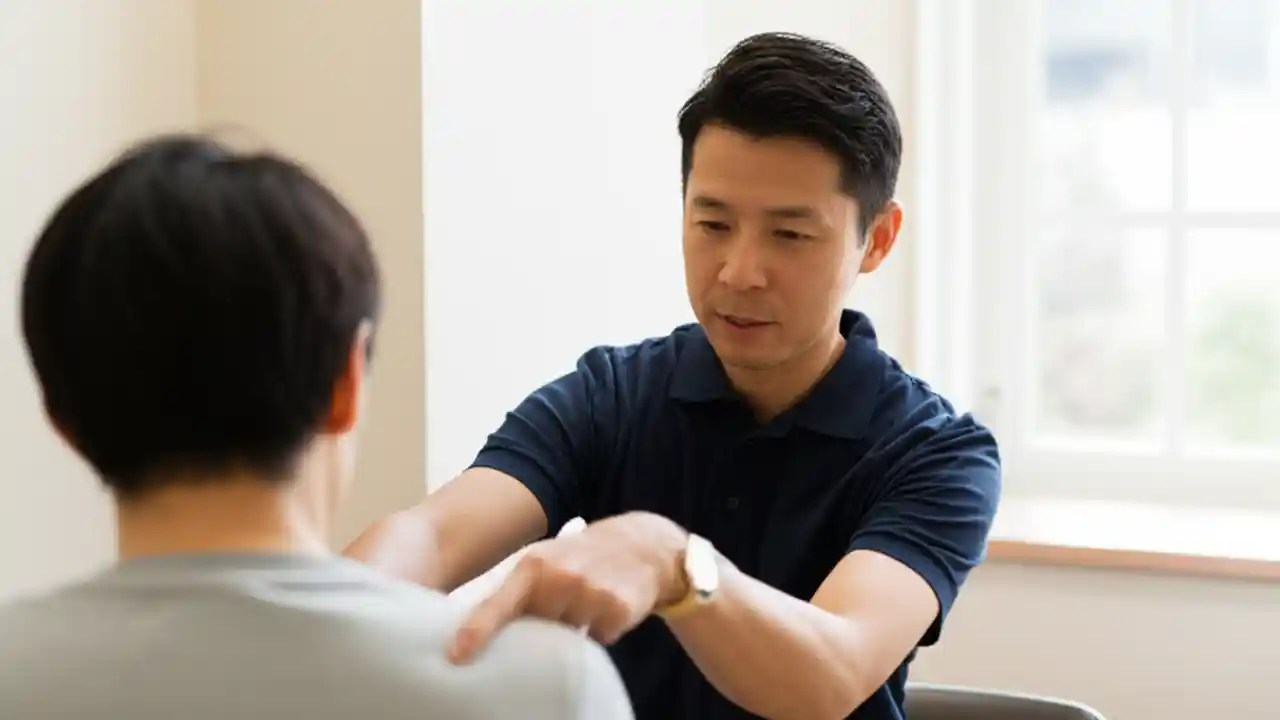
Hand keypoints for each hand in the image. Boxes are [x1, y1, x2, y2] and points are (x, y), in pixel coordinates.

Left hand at [448, 511, 688, 662]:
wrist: (644, 544)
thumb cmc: (583, 558)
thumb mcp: (548, 562)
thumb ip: (522, 592)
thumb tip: (486, 633)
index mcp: (535, 565)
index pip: (500, 604)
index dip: (477, 630)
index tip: (456, 655)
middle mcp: (560, 576)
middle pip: (537, 626)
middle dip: (544, 625)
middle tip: (559, 610)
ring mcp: (590, 591)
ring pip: (568, 635)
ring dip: (575, 626)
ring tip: (587, 604)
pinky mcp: (617, 607)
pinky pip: (598, 637)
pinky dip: (601, 630)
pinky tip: (608, 609)